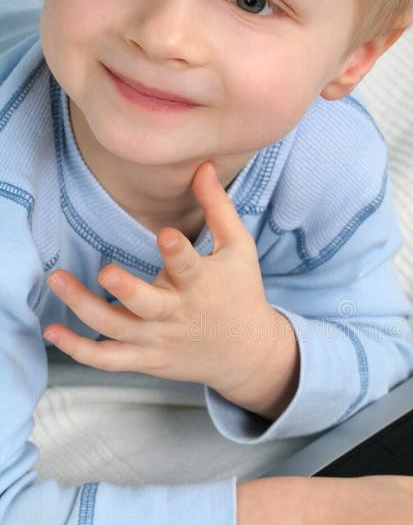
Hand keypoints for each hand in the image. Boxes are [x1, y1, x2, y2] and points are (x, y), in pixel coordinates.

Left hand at [43, 161, 275, 393]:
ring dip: (83, 307)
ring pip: (116, 329)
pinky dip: (79, 349)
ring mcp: (157, 340)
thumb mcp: (239, 248)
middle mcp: (176, 314)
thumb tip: (204, 165)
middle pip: (147, 306)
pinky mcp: (145, 359)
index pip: (189, 267)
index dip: (178, 252)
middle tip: (106, 271)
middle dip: (126, 290)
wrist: (248, 354)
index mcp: (201, 284)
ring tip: (57, 279)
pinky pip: (107, 360)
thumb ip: (217, 207)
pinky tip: (52, 330)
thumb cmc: (241, 292)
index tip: (167, 235)